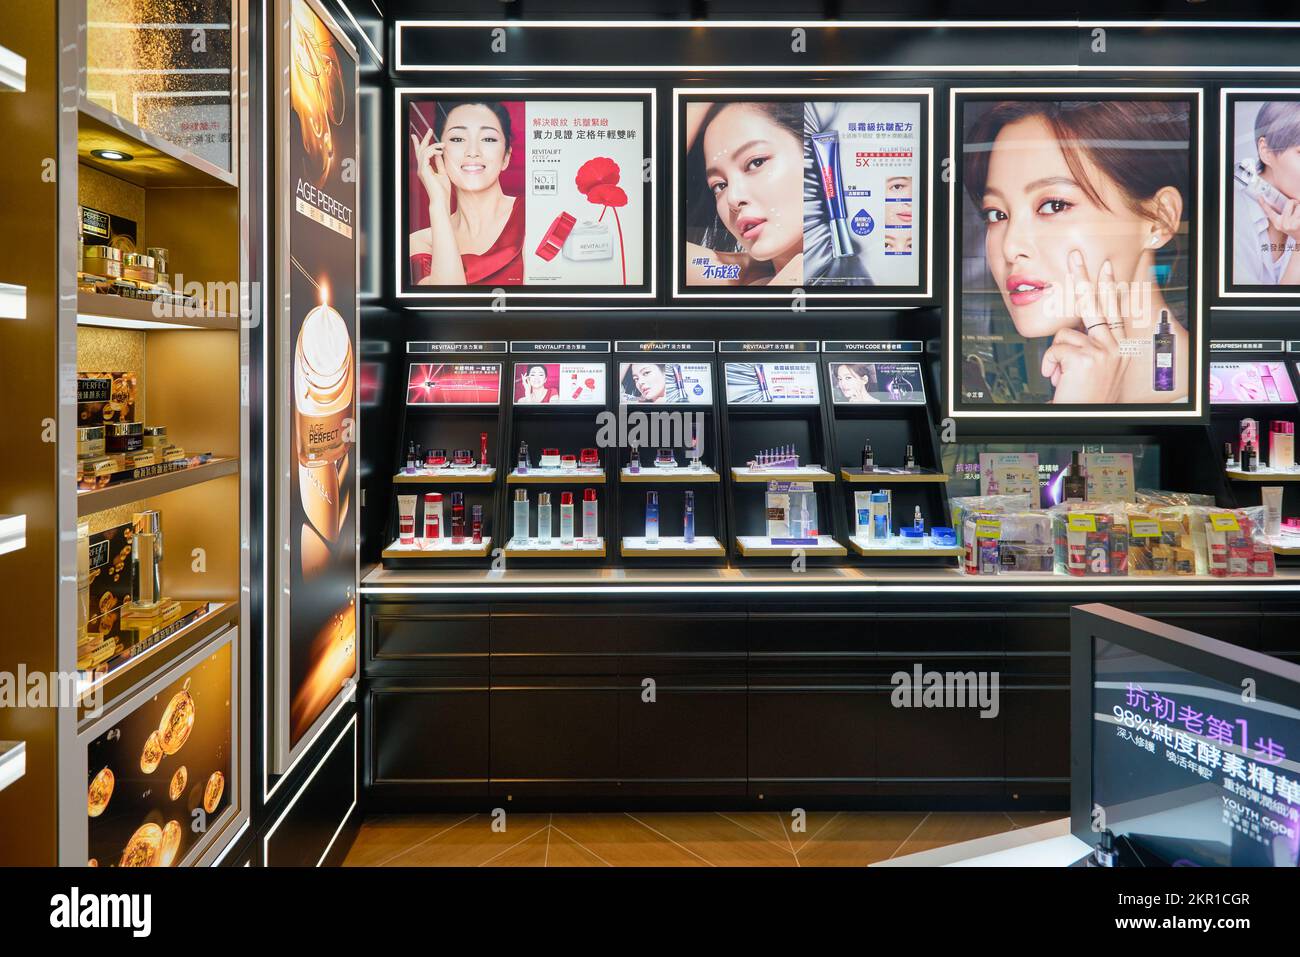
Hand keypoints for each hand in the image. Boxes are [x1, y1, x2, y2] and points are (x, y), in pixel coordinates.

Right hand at [410, 130, 450, 217]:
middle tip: (429, 129)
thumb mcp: (443, 174)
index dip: (421, 144)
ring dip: (433, 145)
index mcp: (425, 170)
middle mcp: (421, 169)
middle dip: (424, 139)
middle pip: (420, 150)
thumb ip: (440, 164)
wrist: (441, 201)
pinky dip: (432, 151)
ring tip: (443, 145)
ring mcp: (421, 170)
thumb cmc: (443, 191)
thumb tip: (439, 154)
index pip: (422, 154)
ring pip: (423, 151)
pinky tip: (440, 151)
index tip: (425, 135)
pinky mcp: (423, 171)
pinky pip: (425, 156)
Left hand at [1042, 250, 1128, 402]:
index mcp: (1121, 347)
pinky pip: (1055, 349)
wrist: (1084, 417)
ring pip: (1066, 332)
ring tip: (1063, 374)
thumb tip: (1075, 326)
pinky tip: (1059, 379)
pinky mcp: (1085, 357)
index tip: (1108, 266)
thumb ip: (1090, 343)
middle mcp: (1116, 346)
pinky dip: (1050, 365)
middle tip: (1073, 255)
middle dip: (1083, 276)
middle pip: (1096, 304)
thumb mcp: (1094, 366)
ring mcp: (1103, 350)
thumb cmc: (1086, 394)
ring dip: (1057, 355)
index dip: (1110, 286)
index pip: (1115, 310)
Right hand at [1260, 196, 1299, 243]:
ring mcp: (1292, 224)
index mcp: (1277, 223)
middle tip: (1297, 208)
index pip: (1270, 212)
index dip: (1263, 204)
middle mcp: (1283, 224)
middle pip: (1290, 202)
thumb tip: (1286, 202)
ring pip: (1299, 205)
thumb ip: (1281, 215)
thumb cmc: (1293, 229)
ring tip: (1299, 216)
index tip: (1259, 197)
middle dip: (1295, 202)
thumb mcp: (1283, 224)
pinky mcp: (1299, 224)